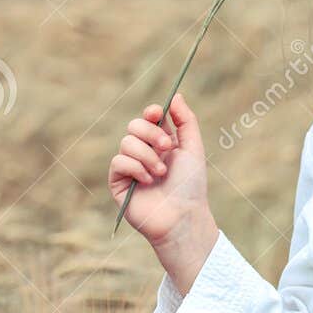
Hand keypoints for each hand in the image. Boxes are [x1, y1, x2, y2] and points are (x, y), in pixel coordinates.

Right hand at [108, 92, 210, 250]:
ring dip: (147, 156)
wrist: (182, 216)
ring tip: (161, 173)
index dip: (151, 112)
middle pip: (135, 125)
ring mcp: (130, 167)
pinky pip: (118, 161)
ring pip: (126, 142)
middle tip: (166, 148)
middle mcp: (145, 153)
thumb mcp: (193, 149)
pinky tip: (148, 182)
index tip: (157, 113)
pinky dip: (135, 168)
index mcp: (162, 144)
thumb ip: (186, 121)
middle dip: (151, 133)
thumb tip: (176, 95)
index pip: (149, 118)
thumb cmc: (190, 186)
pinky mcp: (119, 182)